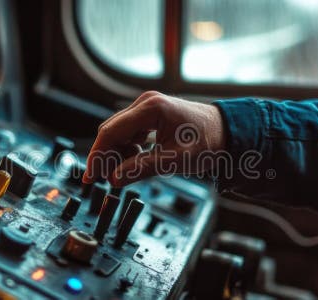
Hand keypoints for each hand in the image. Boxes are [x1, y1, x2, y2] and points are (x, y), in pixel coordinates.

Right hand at [83, 91, 224, 186]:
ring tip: (125, 173)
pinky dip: (126, 149)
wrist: (227, 132)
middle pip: (111, 131)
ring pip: (118, 132)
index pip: (111, 132)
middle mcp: (145, 102)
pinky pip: (129, 132)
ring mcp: (147, 107)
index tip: (90, 177)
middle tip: (106, 181)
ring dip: (116, 154)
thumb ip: (142, 169)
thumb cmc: (208, 142)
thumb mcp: (175, 161)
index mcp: (151, 108)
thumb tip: (114, 179)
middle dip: (105, 157)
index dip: (97, 156)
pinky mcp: (150, 114)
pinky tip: (134, 162)